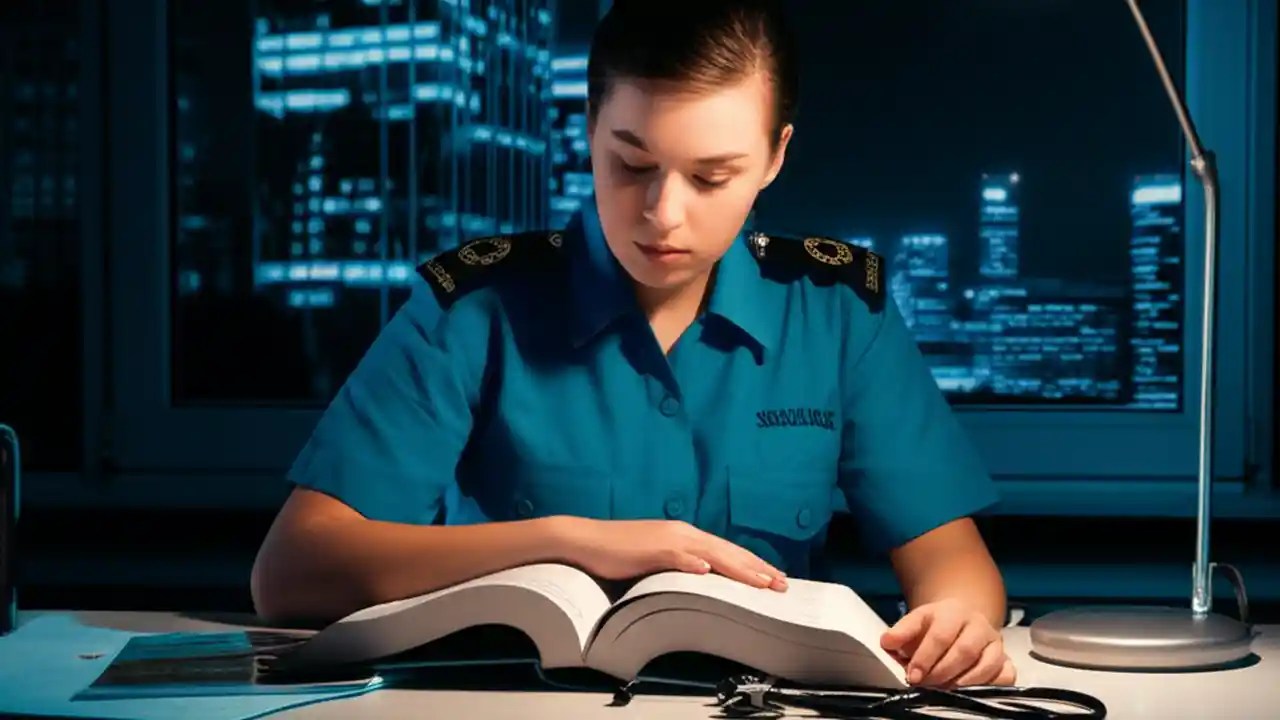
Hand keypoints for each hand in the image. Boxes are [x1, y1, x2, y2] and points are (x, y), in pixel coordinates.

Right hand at [558, 517, 787, 590]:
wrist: (585, 540)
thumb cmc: (618, 554)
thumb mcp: (656, 561)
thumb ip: (680, 566)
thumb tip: (703, 578)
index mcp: (684, 536)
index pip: (727, 551)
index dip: (752, 564)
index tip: (774, 578)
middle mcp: (681, 533)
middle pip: (728, 551)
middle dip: (757, 568)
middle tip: (782, 584)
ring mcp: (667, 538)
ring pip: (711, 552)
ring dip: (738, 567)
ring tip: (761, 581)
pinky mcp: (649, 547)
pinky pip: (675, 555)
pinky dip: (692, 562)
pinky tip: (708, 570)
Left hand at [880, 598, 1014, 687]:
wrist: (962, 617)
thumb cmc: (936, 624)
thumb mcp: (916, 621)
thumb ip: (901, 631)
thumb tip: (886, 642)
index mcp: (953, 612)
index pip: (941, 635)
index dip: (925, 657)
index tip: (912, 675)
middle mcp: (978, 625)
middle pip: (965, 650)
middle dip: (942, 672)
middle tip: (925, 684)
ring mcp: (995, 642)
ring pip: (987, 664)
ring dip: (963, 682)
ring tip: (943, 690)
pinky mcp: (1005, 658)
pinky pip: (1006, 674)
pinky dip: (991, 685)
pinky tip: (970, 691)